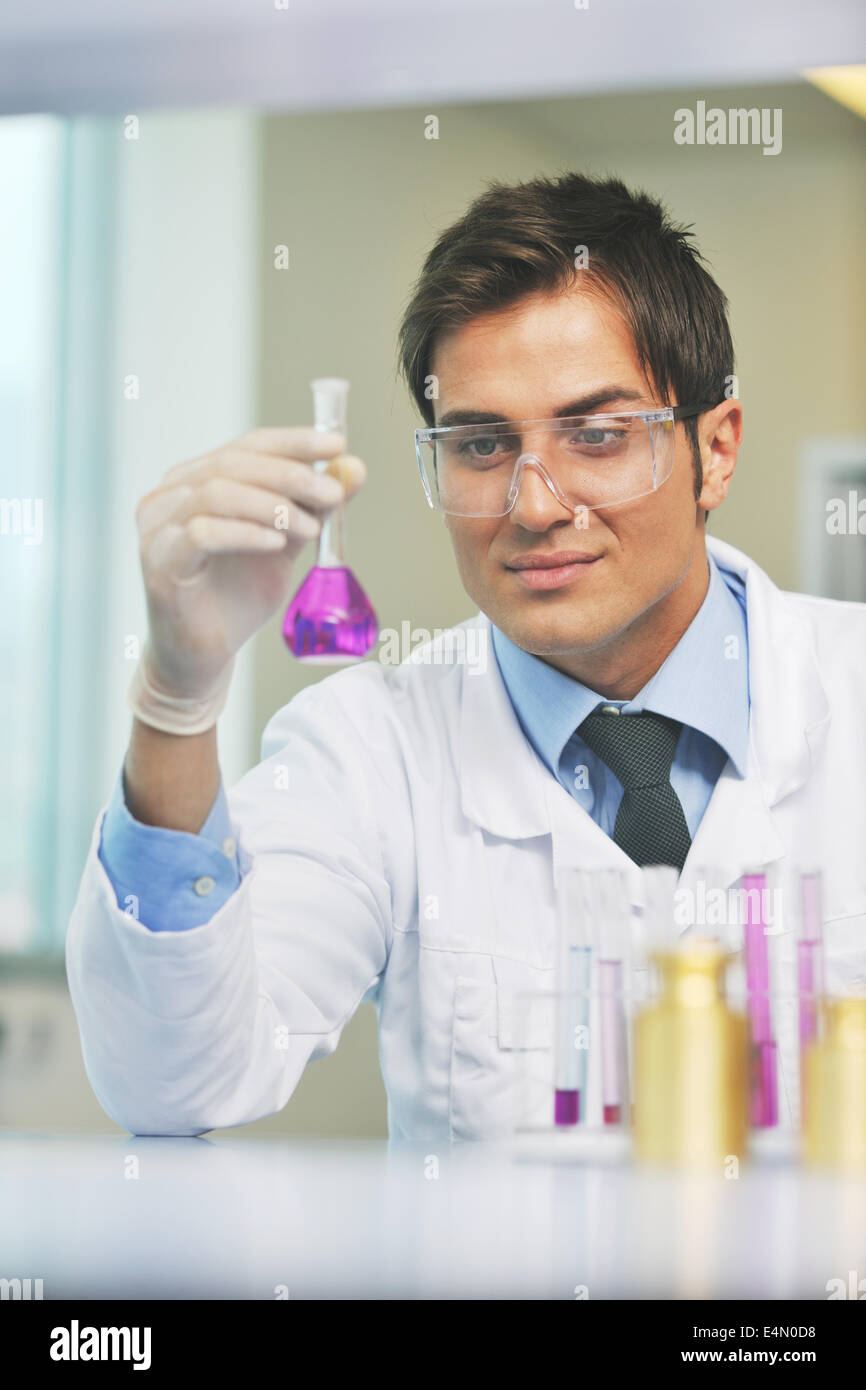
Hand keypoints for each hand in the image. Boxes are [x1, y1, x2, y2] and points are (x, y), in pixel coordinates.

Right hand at [136, 426, 365, 702]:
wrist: (203, 654)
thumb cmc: (236, 596)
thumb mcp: (285, 543)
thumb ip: (312, 506)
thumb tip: (353, 468)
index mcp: (197, 479)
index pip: (249, 445)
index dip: (294, 441)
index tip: (337, 444)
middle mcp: (170, 495)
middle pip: (233, 464)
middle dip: (291, 475)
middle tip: (333, 495)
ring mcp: (158, 527)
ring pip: (216, 493)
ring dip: (272, 506)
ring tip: (310, 528)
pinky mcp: (158, 561)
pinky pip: (201, 533)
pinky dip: (244, 533)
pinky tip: (275, 544)